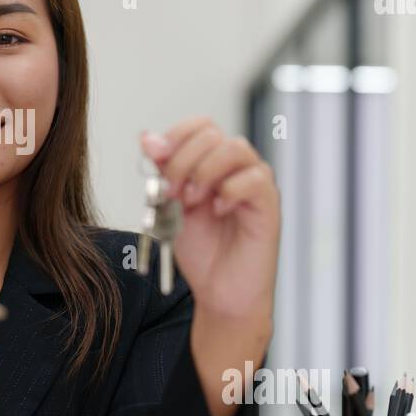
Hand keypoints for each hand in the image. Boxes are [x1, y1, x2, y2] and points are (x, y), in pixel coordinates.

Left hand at [140, 118, 280, 322]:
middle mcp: (235, 167)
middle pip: (212, 135)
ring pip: (235, 148)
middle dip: (182, 161)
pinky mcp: (268, 204)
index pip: (199, 125)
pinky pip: (254, 179)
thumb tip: (147, 137)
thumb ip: (162, 172)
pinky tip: (218, 211)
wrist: (219, 290)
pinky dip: (229, 191)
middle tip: (172, 192)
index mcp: (211, 162)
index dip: (175, 136)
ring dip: (204, 172)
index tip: (156, 158)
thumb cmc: (201, 250)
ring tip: (192, 201)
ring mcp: (254, 183)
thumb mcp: (170, 205)